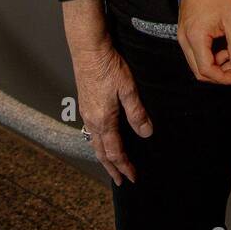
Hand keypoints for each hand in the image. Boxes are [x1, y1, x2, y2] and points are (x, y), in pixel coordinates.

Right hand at [62, 0, 152, 184]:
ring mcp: (86, 112)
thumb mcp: (128, 89)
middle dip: (112, 168)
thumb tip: (146, 133)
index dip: (124, 166)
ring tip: (111, 165)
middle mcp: (92, 120)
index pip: (115, 152)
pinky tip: (102, 139)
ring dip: (103, 157)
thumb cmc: (108, 66)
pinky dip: (98, 143)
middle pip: (101, 152)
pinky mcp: (84, 104)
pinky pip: (90, 131)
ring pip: (94, 142)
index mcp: (103, 120)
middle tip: (120, 180)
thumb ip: (137, 113)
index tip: (132, 177)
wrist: (88, 49)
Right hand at [178, 0, 230, 85]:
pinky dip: (210, 55)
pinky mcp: (185, 32)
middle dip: (220, 74)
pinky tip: (223, 47)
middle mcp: (185, 40)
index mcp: (195, 37)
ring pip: (197, 63)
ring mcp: (183, 36)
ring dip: (216, 65)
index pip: (207, 70)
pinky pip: (196, 52)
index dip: (224, 78)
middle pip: (199, 71)